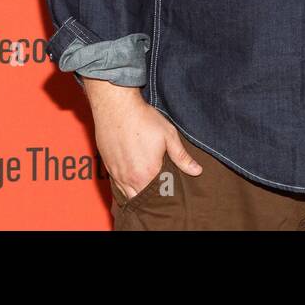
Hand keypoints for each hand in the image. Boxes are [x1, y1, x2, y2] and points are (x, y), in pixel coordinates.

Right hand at [81, 78, 201, 198]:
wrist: (116, 106)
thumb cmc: (143, 119)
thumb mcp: (168, 136)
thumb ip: (182, 157)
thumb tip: (197, 171)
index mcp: (147, 174)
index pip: (158, 195)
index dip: (165, 195)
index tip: (170, 191)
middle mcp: (130, 179)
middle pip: (141, 198)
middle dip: (150, 198)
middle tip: (159, 191)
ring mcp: (116, 174)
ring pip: (127, 194)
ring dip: (136, 193)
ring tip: (146, 188)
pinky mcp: (107, 166)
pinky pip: (116, 185)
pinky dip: (124, 186)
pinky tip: (131, 180)